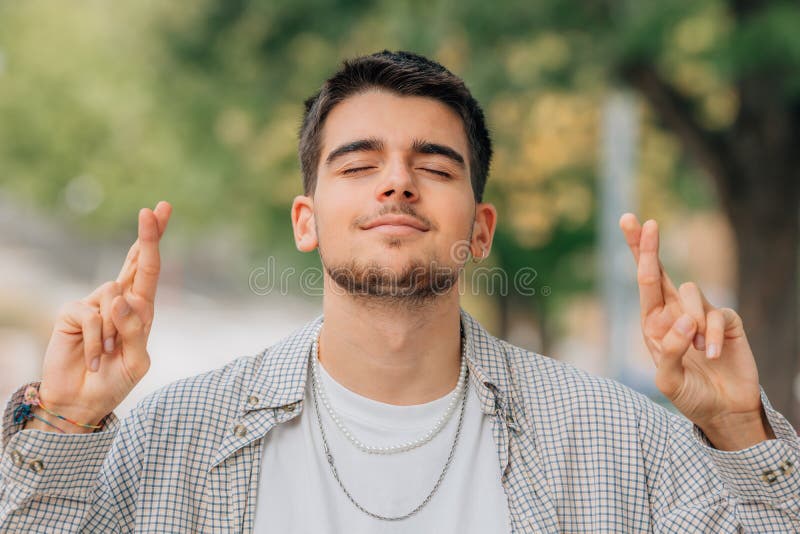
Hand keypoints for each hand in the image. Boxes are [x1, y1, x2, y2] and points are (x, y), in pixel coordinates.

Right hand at [28, 201, 171, 432]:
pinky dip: (97, 341)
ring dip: (115, 329)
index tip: (160, 212)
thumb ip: (134, 330)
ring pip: (114, 296)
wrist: (82, 402)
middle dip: (146, 237)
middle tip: (153, 210)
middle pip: (134, 263)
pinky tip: (94, 357)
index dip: (154, 241)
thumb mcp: (136, 361)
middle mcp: (119, 301)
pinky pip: (93, 316)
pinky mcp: (72, 313)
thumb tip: (119, 296)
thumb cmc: (113, 381)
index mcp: (140, 310)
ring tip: (108, 352)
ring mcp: (95, 305)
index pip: (150, 270)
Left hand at [619, 213, 772, 449]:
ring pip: (689, 293)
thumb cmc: (690, 395)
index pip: (643, 282)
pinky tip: (713, 355)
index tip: (630, 221)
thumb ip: (668, 352)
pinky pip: (717, 314)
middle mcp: (673, 313)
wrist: (725, 410)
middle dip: (649, 247)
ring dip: (690, 322)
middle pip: (661, 271)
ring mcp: (700, 314)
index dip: (638, 251)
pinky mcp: (726, 321)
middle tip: (646, 223)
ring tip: (698, 351)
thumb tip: (682, 321)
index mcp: (653, 323)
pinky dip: (713, 336)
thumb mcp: (668, 381)